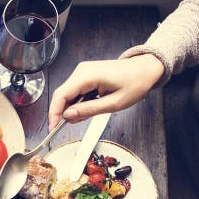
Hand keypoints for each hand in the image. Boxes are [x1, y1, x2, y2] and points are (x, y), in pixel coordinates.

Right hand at [48, 54, 164, 128]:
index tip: (53, 128)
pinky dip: (79, 103)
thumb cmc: (135, 83)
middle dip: (65, 113)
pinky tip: (92, 106)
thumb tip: (68, 116)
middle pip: (62, 95)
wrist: (146, 69)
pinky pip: (75, 91)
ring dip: (74, 108)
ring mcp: (83, 72)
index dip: (54, 113)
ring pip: (68, 95)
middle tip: (76, 124)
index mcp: (88, 75)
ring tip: (92, 112)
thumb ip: (88, 110)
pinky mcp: (86, 75)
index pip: (61, 95)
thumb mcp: (113, 103)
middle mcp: (82, 71)